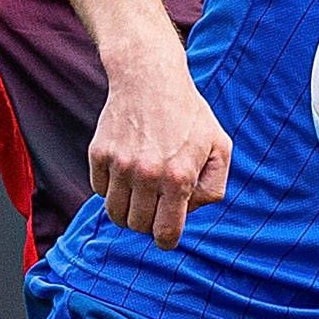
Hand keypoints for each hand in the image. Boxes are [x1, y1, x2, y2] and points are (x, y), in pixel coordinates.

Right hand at [87, 55, 229, 248]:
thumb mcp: (219, 146)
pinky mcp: (99, 154)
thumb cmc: (188, 114)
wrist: (149, 77)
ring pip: (115, 213)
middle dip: (148, 223)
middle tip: (155, 206)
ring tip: (140, 193)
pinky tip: (125, 171)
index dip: (166, 240)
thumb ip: (214, 186)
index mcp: (178, 177)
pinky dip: (111, 189)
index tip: (166, 236)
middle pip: (138, 226)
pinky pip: (100, 191)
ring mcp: (119, 164)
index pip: (165, 233)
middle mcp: (147, 174)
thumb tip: (191, 211)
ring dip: (127, 210)